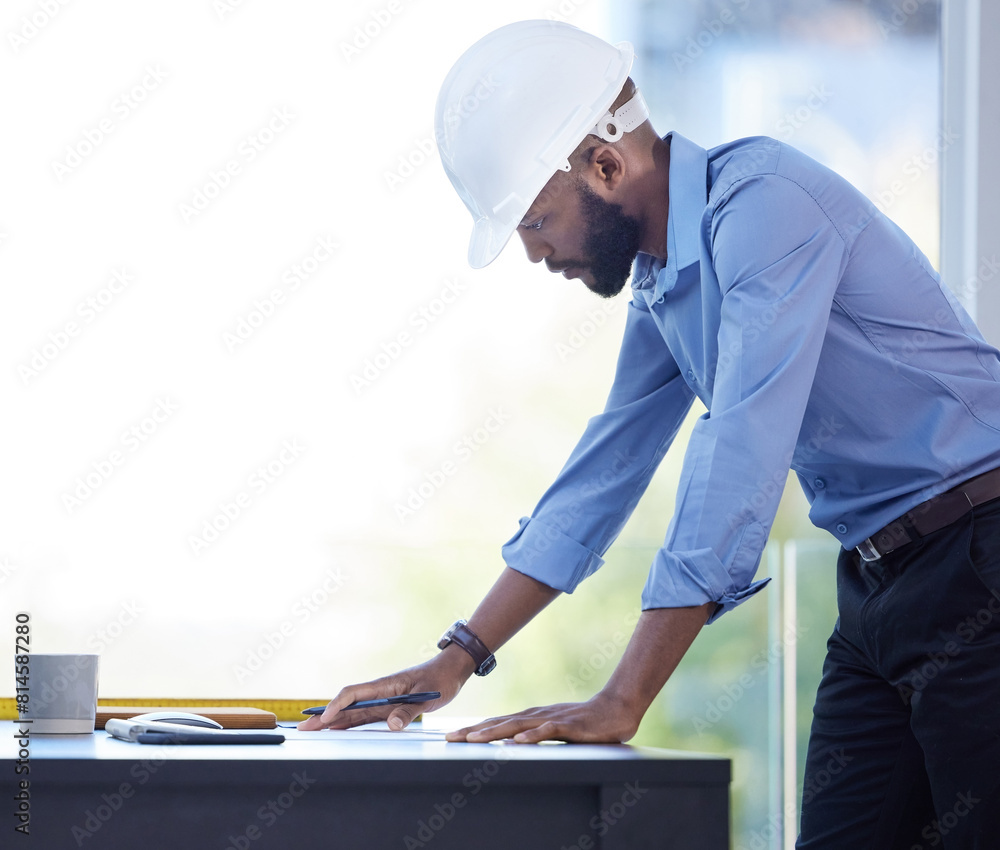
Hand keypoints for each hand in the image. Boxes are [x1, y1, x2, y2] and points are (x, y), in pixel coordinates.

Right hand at [297, 649, 473, 731]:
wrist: (451, 669)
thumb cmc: (440, 679)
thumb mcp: (427, 697)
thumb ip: (408, 711)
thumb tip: (390, 725)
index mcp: (385, 685)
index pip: (353, 694)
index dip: (337, 706)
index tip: (324, 719)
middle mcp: (380, 692)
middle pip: (347, 704)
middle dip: (325, 716)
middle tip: (304, 727)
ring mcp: (382, 699)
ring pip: (352, 711)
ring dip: (333, 720)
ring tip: (313, 730)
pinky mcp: (388, 705)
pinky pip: (364, 715)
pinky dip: (349, 722)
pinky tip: (338, 729)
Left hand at [444, 692, 639, 743]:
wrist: (615, 709)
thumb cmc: (584, 722)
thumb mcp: (554, 729)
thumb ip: (534, 735)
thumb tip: (511, 744)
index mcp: (531, 717)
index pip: (497, 724)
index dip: (474, 730)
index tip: (452, 737)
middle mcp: (536, 716)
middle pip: (499, 724)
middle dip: (473, 731)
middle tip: (450, 738)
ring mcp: (551, 719)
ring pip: (517, 726)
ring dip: (494, 733)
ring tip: (473, 739)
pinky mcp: (568, 725)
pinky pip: (547, 732)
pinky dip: (531, 736)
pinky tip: (518, 741)